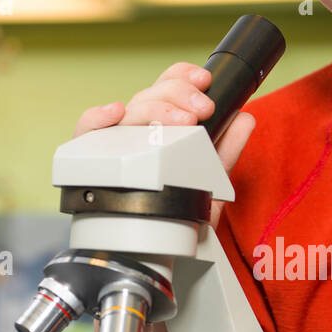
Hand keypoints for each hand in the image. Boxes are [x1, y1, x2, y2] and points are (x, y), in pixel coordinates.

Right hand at [72, 62, 255, 230]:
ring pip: (128, 110)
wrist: (161, 254)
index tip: (205, 80)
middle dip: (179, 94)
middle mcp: (137, 131)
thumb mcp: (209, 183)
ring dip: (157, 108)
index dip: (183, 76)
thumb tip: (245, 118)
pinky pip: (86, 132)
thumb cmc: (178, 215)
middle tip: (203, 110)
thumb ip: (226, 151)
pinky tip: (115, 112)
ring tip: (183, 122)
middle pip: (150, 94)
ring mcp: (115, 144)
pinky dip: (98, 118)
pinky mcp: (92, 160)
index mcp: (161, 126)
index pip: (166, 86)